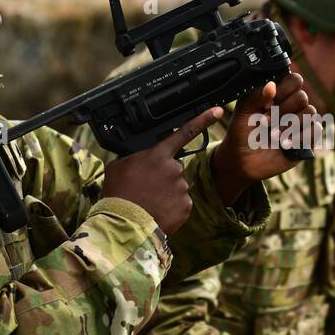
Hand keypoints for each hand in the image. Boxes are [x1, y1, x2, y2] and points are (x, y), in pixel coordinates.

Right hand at [101, 107, 223, 234]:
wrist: (126, 223)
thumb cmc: (119, 194)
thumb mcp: (117, 166)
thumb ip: (133, 157)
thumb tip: (137, 158)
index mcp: (158, 154)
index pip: (184, 132)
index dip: (202, 120)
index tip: (216, 111)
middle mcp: (174, 168)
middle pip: (174, 167)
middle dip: (163, 175)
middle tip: (146, 187)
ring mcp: (182, 187)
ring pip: (177, 186)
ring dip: (166, 192)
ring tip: (149, 201)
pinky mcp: (186, 206)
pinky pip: (181, 203)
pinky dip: (171, 207)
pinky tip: (157, 210)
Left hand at [211, 72, 314, 204]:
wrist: (243, 160)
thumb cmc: (242, 132)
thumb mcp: (243, 112)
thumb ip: (256, 96)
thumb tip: (272, 85)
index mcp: (279, 94)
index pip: (294, 80)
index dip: (284, 89)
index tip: (268, 103)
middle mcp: (292, 106)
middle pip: (302, 97)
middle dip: (283, 111)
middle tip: (264, 123)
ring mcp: (301, 122)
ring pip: (310, 112)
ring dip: (290, 125)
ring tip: (273, 137)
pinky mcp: (307, 139)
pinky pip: (316, 130)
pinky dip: (301, 137)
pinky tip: (285, 144)